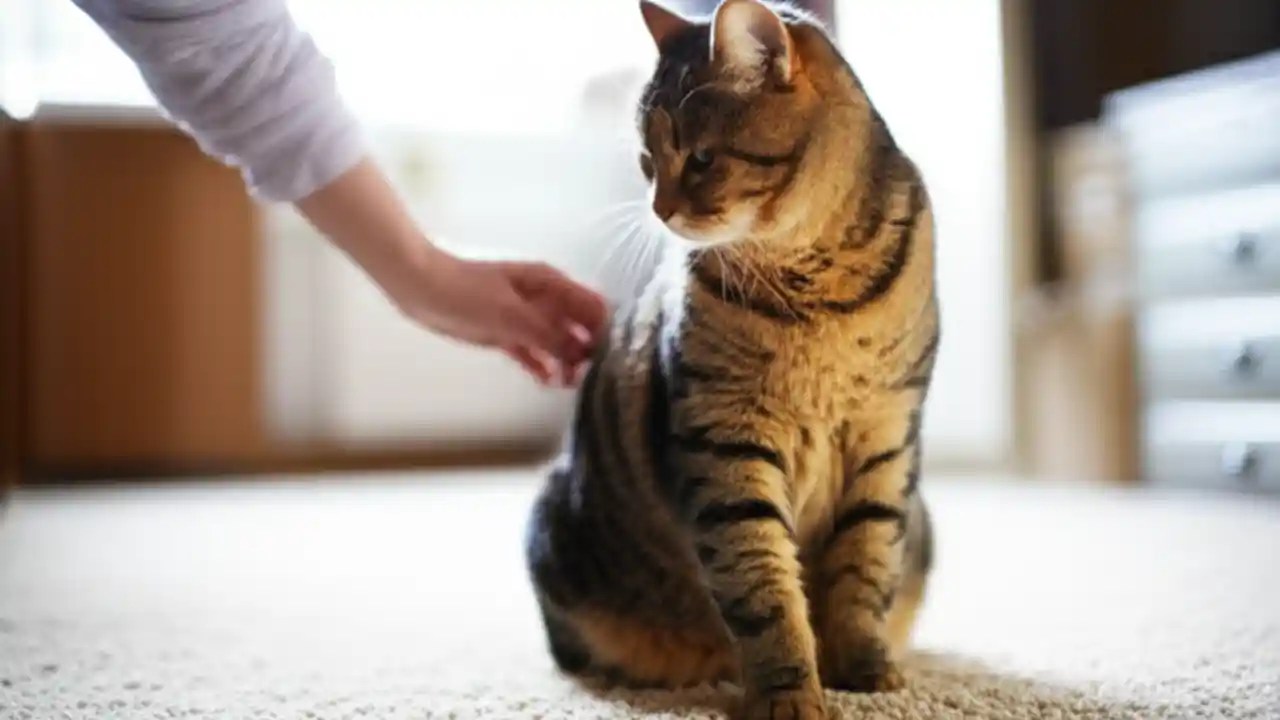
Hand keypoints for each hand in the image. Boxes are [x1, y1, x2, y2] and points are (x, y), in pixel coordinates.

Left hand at [393, 246, 607, 385]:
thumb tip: (582, 353)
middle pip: (579, 326)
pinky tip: (547, 382)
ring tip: (566, 384)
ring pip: (558, 342)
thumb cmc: (466, 292)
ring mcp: (525, 318)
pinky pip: (533, 353)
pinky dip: (542, 366)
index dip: (602, 331)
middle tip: (585, 378)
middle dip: (587, 351)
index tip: (602, 358)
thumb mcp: (511, 315)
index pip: (592, 306)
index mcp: (551, 284)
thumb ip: (548, 335)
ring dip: (566, 362)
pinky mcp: (507, 334)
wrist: (421, 288)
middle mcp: (544, 300)